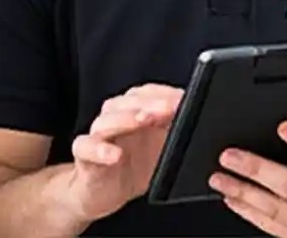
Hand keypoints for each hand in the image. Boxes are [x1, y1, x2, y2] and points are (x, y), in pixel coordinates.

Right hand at [64, 84, 182, 222]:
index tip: (184, 98)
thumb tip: (203, 121)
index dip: (165, 94)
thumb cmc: (134, 166)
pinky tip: (113, 155)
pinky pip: (85, 147)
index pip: (147, 94)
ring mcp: (98, 136)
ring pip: (106, 120)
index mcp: (134, 112)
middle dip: (150, 103)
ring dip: (125, 118)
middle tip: (168, 107)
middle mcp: (114, 118)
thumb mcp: (162, 151)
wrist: (101, 193)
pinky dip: (98, 149)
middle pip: (128, 103)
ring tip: (141, 120)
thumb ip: (177, 133)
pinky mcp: (84, 156)